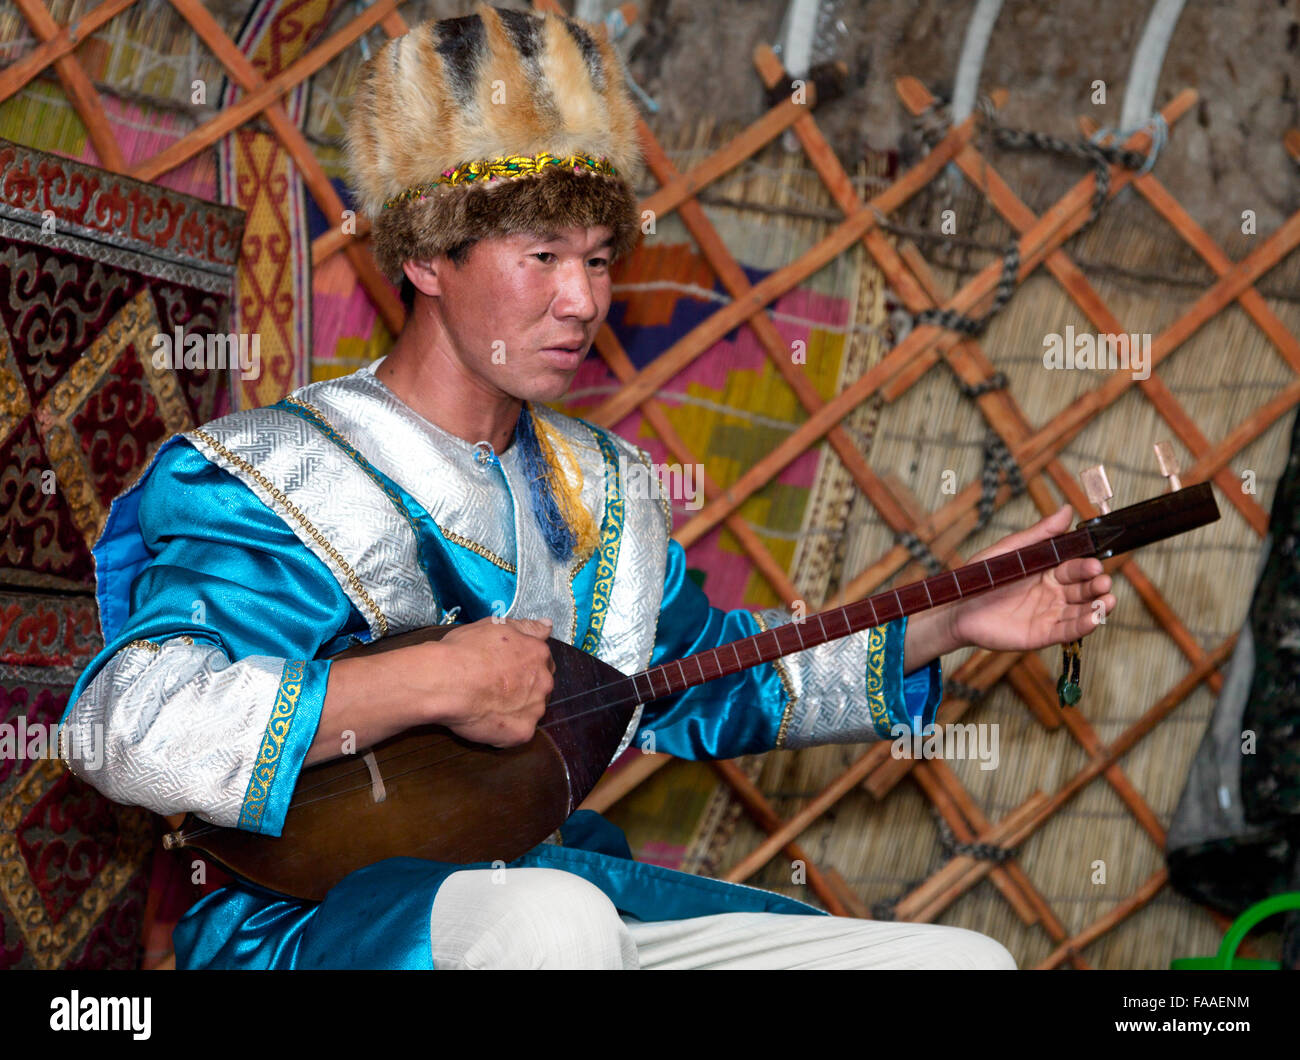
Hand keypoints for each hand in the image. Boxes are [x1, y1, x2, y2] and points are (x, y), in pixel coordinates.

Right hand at [422, 617, 555, 746]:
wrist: (445, 682)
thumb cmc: (464, 652)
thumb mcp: (495, 625)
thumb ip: (526, 627)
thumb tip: (547, 625)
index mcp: (537, 653)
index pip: (542, 660)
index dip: (523, 665)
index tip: (507, 669)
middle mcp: (543, 681)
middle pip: (540, 686)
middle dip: (524, 687)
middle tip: (495, 687)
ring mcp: (534, 709)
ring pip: (531, 710)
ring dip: (516, 708)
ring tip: (488, 704)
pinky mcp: (522, 732)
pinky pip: (518, 733)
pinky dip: (505, 730)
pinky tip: (486, 720)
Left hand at [946, 505, 1115, 652]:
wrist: (956, 608)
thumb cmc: (981, 577)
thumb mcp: (1010, 550)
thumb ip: (1039, 534)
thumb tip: (1068, 509)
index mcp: (1049, 570)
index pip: (1075, 567)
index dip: (1087, 566)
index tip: (1096, 564)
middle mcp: (1054, 593)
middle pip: (1083, 589)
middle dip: (1096, 585)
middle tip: (1103, 582)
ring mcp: (1049, 614)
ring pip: (1080, 610)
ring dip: (1097, 607)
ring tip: (1107, 601)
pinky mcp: (1042, 634)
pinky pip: (1066, 631)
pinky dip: (1082, 626)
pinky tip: (1094, 620)